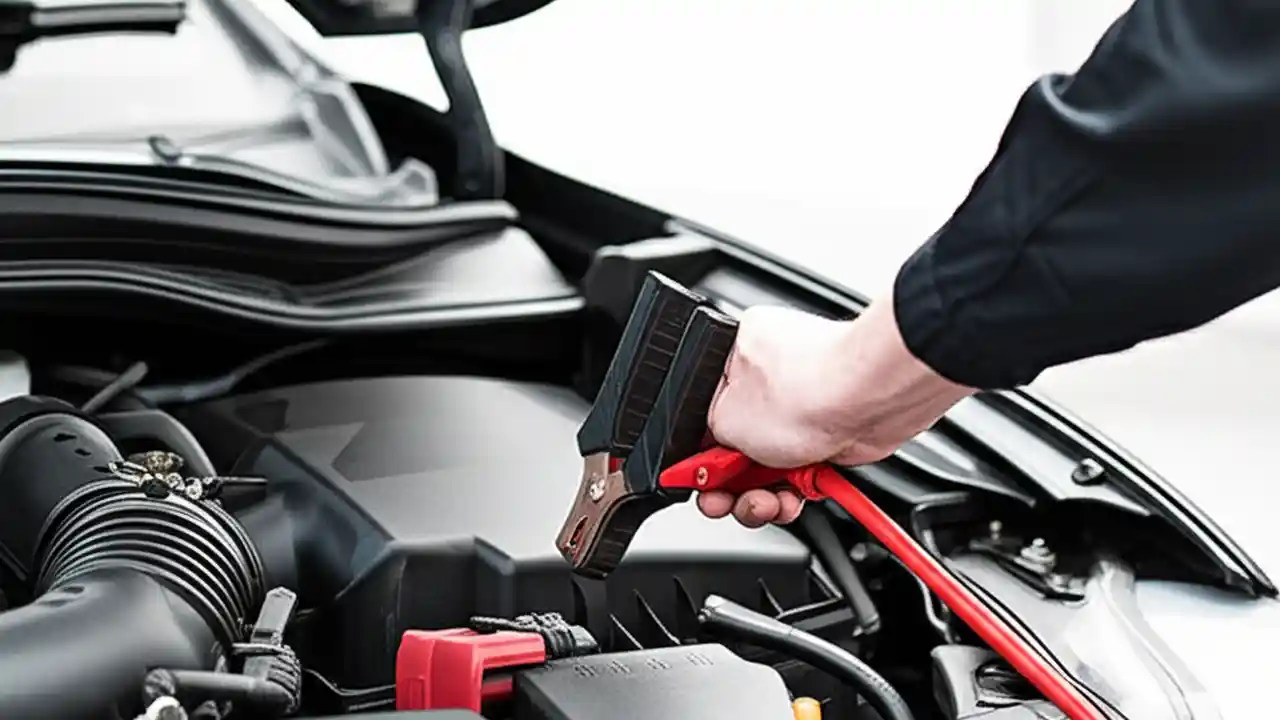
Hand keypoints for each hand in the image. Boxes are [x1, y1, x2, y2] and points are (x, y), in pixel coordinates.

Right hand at [698, 298, 974, 527]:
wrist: (872, 395)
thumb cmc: (809, 385)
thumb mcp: (726, 420)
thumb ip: (709, 442)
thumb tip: (705, 459)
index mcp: (733, 353)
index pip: (700, 414)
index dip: (696, 454)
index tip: (694, 480)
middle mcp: (767, 376)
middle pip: (732, 444)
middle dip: (728, 483)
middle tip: (722, 501)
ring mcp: (800, 404)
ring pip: (765, 464)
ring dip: (759, 494)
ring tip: (762, 505)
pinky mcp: (828, 431)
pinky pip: (796, 471)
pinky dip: (791, 491)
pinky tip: (788, 501)